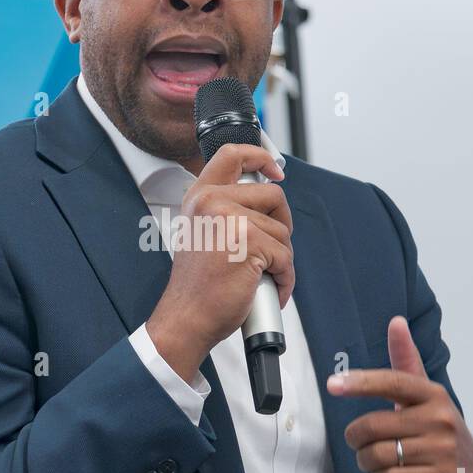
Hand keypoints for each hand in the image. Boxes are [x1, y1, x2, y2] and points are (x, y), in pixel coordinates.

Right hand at [147, 144, 292, 383]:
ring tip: (260, 276)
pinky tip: (269, 289)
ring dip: (280, 259)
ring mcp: (230, 220)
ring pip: (283, 231)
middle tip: (271, 248)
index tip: (276, 171)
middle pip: (274, 195)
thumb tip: (265, 200)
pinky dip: (284, 278)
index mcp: (200, 196)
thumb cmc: (197, 285)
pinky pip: (286, 257)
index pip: (233, 154)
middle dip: (281, 224)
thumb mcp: (203, 233)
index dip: (261, 157)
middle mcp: (212, 202)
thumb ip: (226, 210)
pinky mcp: (249, 243)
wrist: (187, 317)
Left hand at [327, 315, 472, 472]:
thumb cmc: (442, 435)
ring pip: (375, 456)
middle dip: (356, 438)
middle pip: (371, 426)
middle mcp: (440, 420)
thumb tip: (395, 321)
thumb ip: (407, 363)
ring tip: (378, 461)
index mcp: (434, 395)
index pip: (393, 381)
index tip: (332, 384)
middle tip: (361, 443)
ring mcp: (440, 451)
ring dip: (366, 462)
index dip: (360, 382)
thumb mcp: (428, 398)